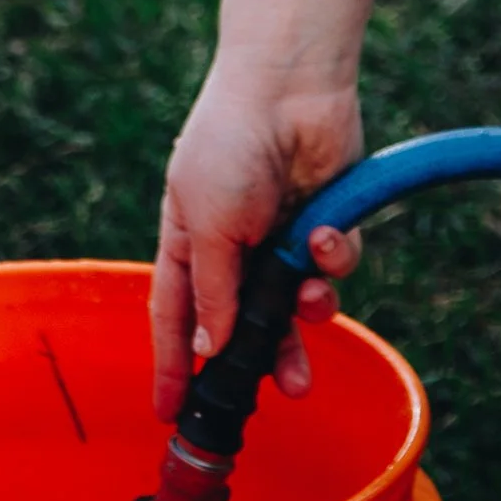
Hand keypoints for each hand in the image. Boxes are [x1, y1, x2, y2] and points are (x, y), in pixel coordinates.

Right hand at [149, 62, 364, 419]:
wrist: (290, 88)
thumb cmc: (231, 146)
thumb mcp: (207, 225)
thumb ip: (211, 293)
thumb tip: (209, 352)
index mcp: (188, 239)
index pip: (175, 316)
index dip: (172, 365)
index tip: (169, 413)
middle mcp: (233, 243)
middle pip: (245, 323)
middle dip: (266, 359)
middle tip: (285, 391)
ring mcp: (280, 234)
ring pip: (296, 304)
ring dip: (307, 314)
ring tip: (314, 308)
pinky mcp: (323, 220)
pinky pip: (331, 265)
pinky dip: (331, 257)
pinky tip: (324, 235)